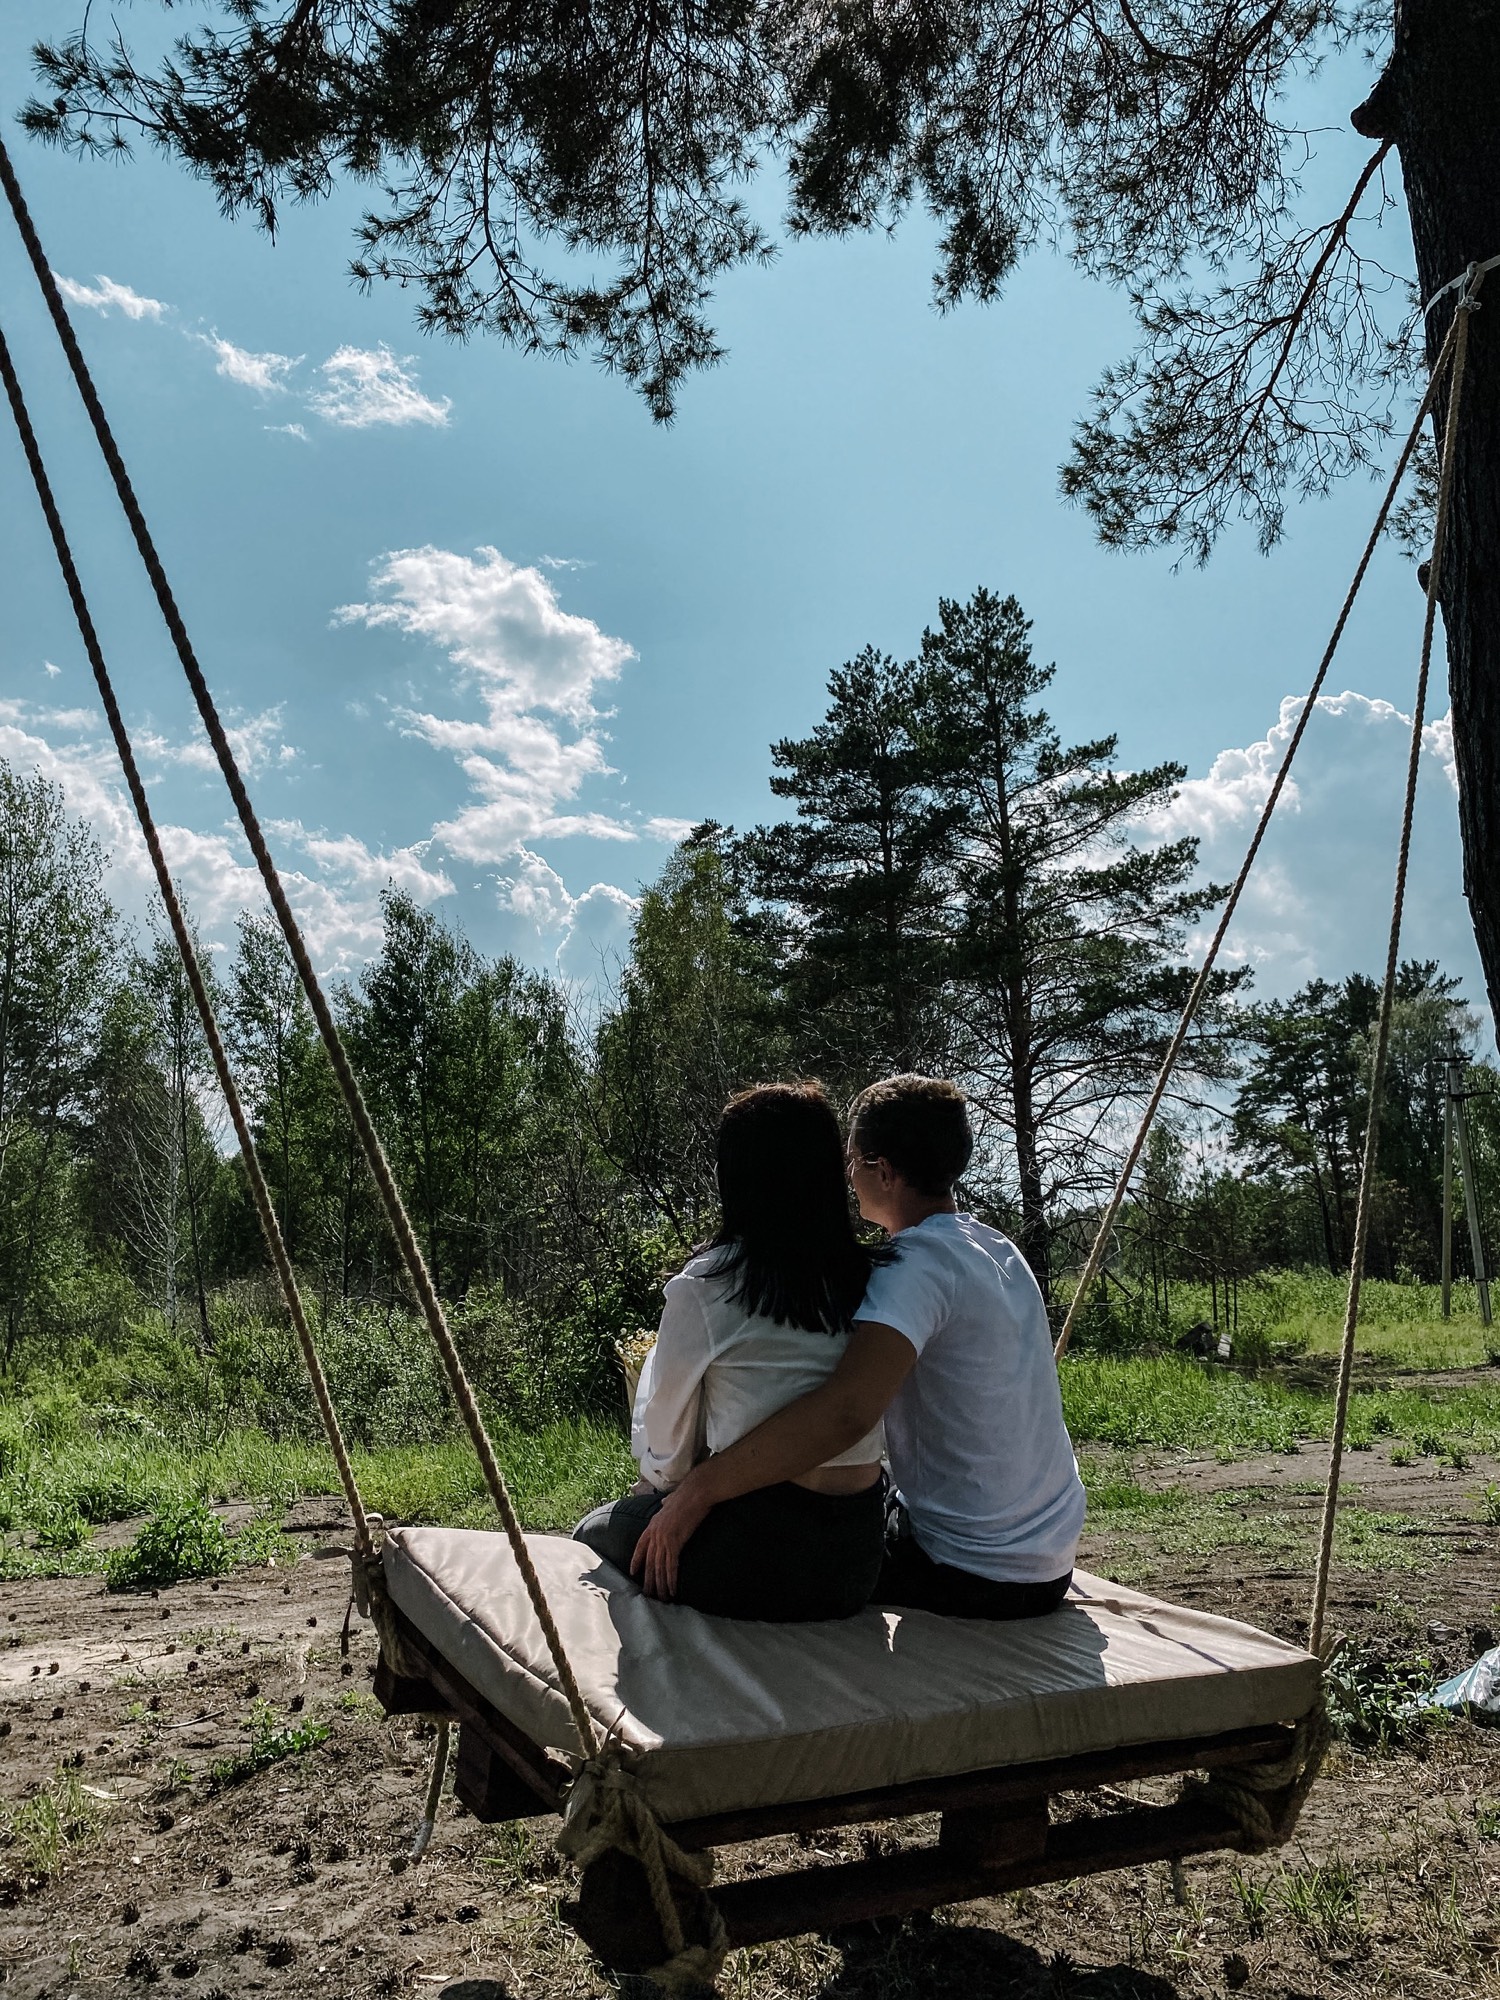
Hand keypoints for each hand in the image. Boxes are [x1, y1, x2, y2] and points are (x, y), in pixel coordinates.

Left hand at [631, 1476, 711, 1599]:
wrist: (696, 1492)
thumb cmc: (687, 1494)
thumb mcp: (671, 1500)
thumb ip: (666, 1504)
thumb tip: (664, 1502)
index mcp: (652, 1524)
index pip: (640, 1546)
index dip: (636, 1560)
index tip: (633, 1572)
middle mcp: (655, 1533)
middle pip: (649, 1562)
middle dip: (648, 1580)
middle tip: (648, 1595)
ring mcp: (663, 1539)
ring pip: (659, 1567)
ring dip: (660, 1585)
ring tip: (661, 1598)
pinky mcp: (675, 1543)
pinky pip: (671, 1566)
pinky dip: (671, 1579)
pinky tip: (672, 1590)